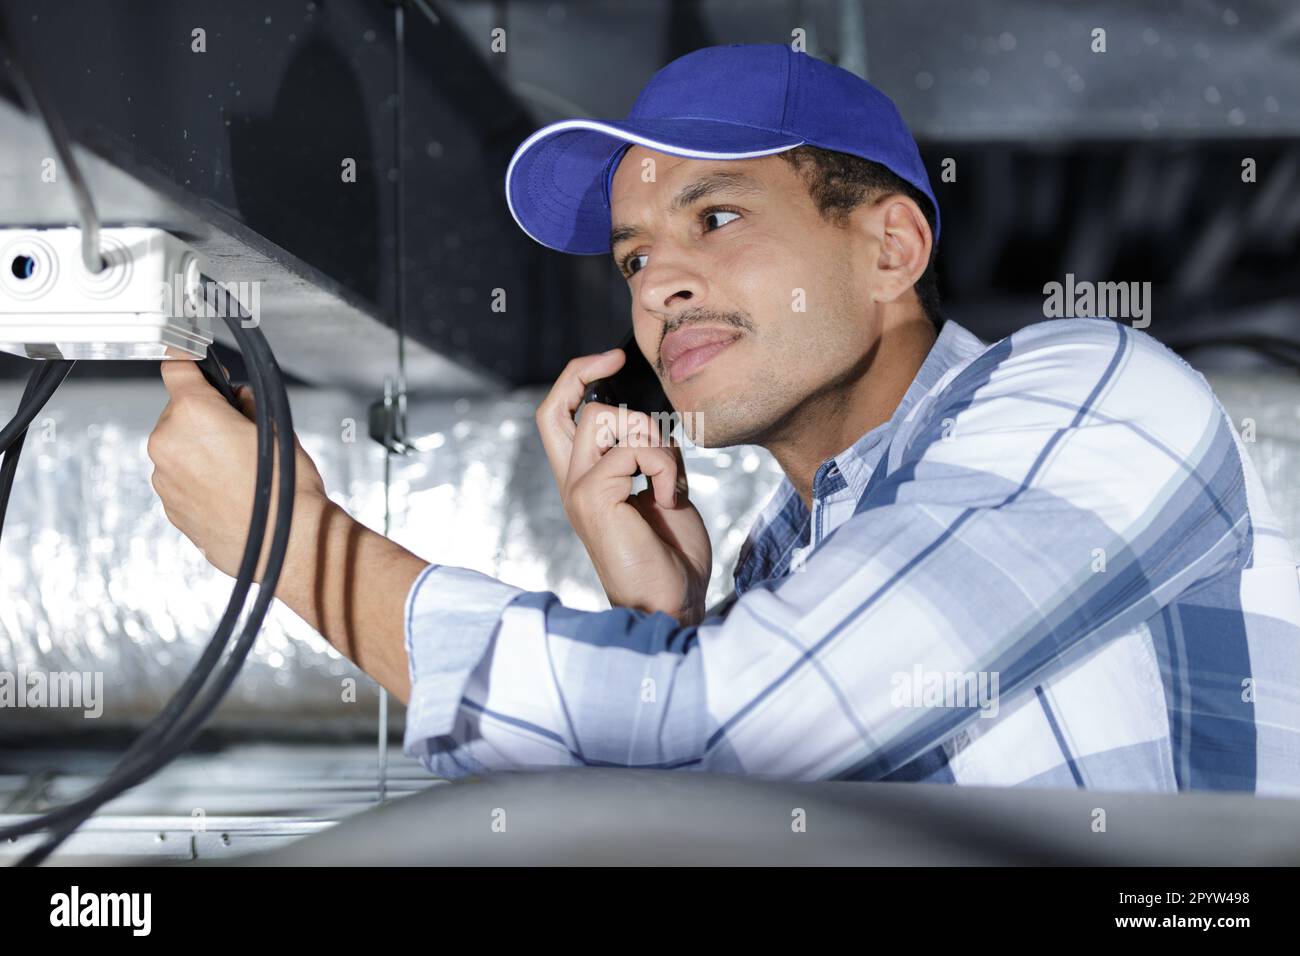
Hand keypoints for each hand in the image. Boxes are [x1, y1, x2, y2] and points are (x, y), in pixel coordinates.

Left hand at [147, 358, 327, 579]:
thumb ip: (247, 404)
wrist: (285, 544)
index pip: (176, 368)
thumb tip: (235, 400)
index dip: (188, 359)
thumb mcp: (277, 428)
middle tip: (238, 434)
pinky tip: (229, 491)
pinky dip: (198, 479)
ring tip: (238, 471)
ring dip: (200, 451)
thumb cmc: (284, 490)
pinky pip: (179, 479)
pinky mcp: (169, 506)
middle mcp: (168, 443)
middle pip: (178, 412)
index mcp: (193, 413)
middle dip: (203, 418)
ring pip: (177, 448)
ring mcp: (164, 478)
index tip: (189, 356)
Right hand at [535, 349, 711, 625]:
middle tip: (639, 403)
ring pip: (607, 418)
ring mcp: (578, 490)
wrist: (672, 603)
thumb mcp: (662, 491)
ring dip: (654, 441)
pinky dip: (664, 467)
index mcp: (585, 479)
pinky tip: (672, 500)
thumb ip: (649, 456)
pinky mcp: (592, 498)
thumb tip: (653, 424)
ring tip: (671, 482)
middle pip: (572, 406)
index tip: (611, 358)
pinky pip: (633, 450)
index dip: (576, 377)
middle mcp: (572, 482)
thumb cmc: (672, 556)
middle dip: (612, 396)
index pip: (558, 414)